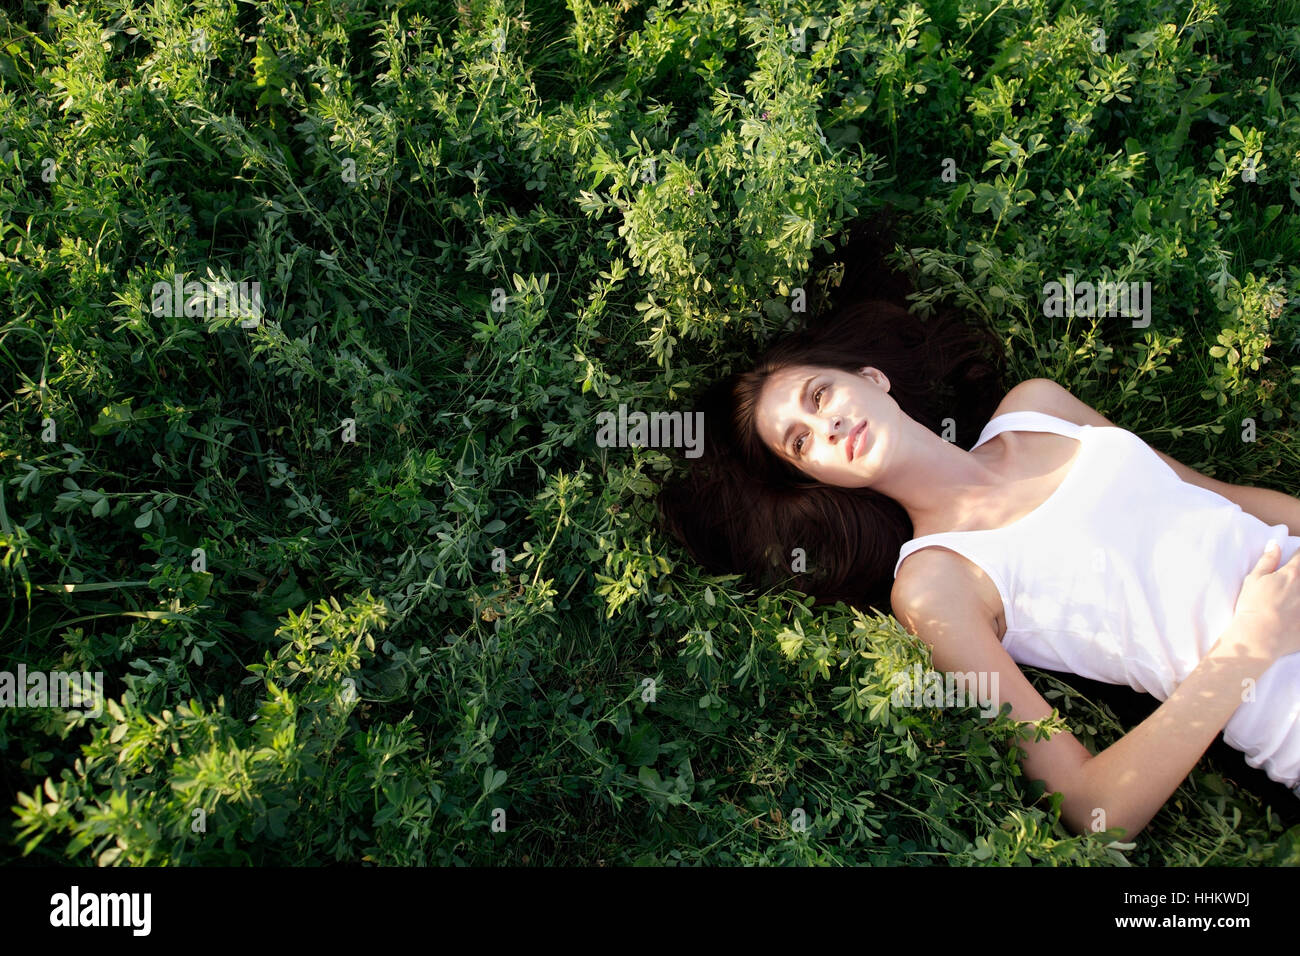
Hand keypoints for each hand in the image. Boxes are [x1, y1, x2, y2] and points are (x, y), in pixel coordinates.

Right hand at [1227, 540, 1299, 661]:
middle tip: (1293, 577)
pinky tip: (1297, 609)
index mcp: (1292, 574)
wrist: (1258, 638)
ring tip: (1293, 595)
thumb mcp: (1253, 580)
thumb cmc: (1252, 607)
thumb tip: (1275, 544)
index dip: (1299, 553)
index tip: (1297, 556)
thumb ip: (1267, 561)